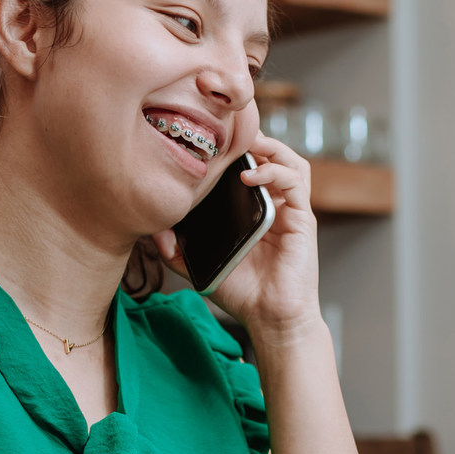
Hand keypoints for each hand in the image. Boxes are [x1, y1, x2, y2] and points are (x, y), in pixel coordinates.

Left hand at [150, 133, 319, 337]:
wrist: (271, 320)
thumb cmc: (243, 294)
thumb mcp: (200, 267)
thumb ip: (177, 250)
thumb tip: (153, 230)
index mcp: (255, 211)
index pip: (251, 167)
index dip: (234, 150)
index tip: (208, 142)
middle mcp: (275, 206)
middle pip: (273, 156)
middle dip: (252, 139)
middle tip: (225, 133)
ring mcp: (291, 211)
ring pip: (291, 161)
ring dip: (270, 147)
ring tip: (245, 145)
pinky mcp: (302, 219)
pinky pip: (295, 182)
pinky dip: (274, 170)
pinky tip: (249, 175)